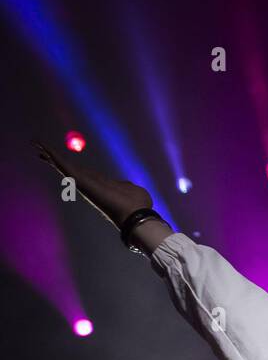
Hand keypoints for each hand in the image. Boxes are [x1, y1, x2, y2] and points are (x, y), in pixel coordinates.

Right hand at [31, 137, 152, 230]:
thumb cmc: (137, 205)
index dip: (74, 168)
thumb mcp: (133, 190)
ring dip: (49, 155)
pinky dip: (51, 154)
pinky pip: (62, 164)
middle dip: (55, 161)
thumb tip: (128, 186)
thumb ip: (128, 187)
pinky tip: (40, 145)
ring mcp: (84, 182)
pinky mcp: (79, 180)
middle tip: (41, 152)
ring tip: (36, 145)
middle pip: (69, 170)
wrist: (134, 214)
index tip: (66, 164)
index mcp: (100, 186)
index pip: (84, 174)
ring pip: (63, 166)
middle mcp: (90, 184)